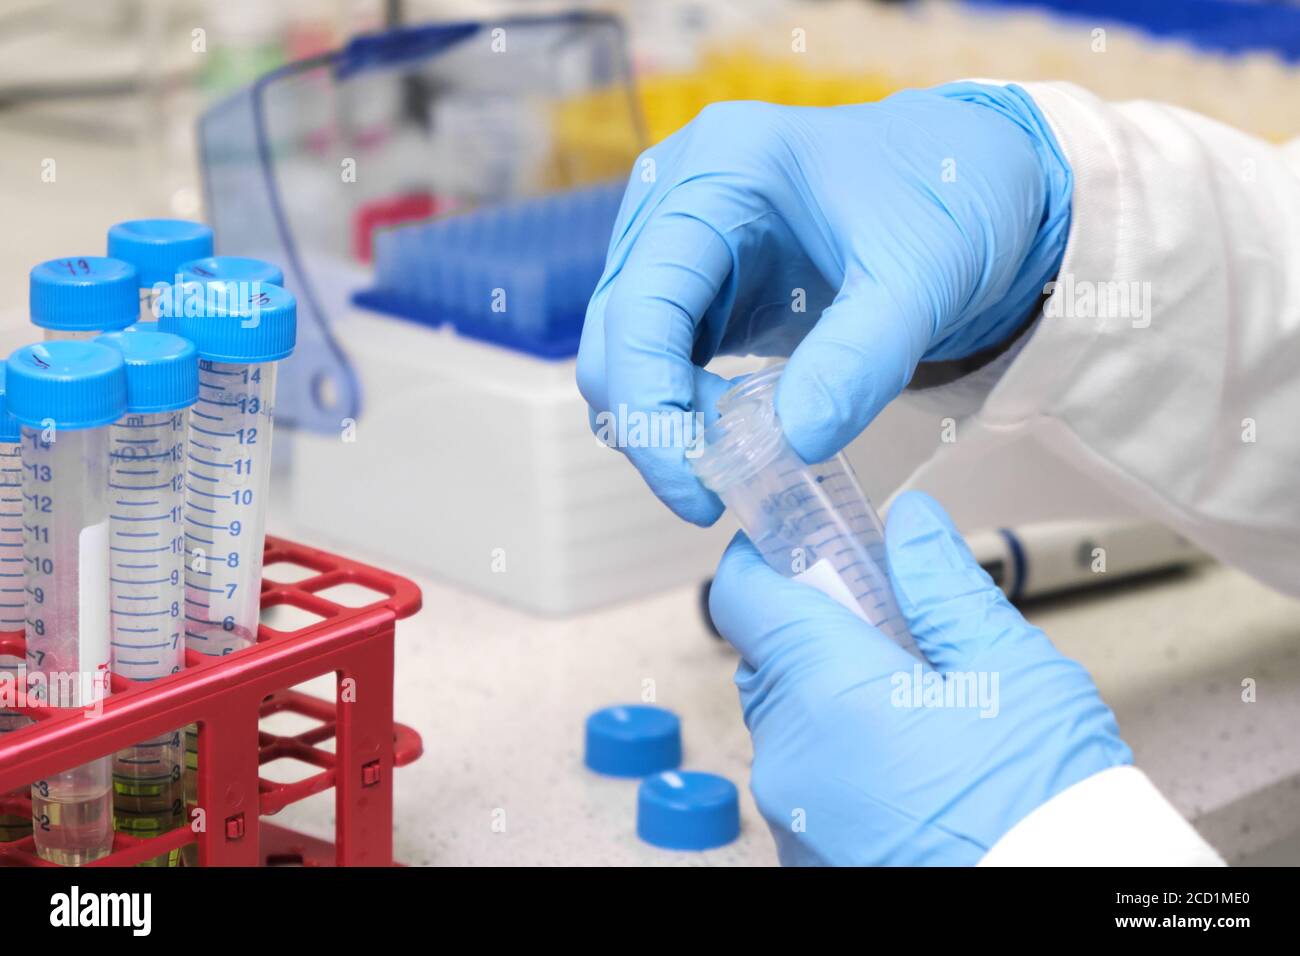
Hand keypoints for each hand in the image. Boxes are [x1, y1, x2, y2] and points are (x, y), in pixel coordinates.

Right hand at [577, 82, 1071, 524]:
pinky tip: (741, 430)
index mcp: (721, 168)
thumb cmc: (954, 197)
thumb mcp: (924, 278)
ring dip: (667, 420)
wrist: (979, 176)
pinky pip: (661, 355)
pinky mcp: (698, 277)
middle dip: (655, 422)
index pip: (640, 305)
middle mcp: (677, 195)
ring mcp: (679, 236)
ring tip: (745, 456)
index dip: (650, 408)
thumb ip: (858, 361)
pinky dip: (686, 407)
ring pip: (626, 351)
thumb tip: (787, 447)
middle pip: (615, 333)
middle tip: (721, 492)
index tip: (697, 491)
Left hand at [708, 491, 1130, 865]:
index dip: (767, 561)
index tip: (803, 547)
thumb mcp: (1012, 671)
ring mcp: (790, 814)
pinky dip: (839, 763)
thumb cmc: (1043, 807)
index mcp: (825, 690)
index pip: (742, 596)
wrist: (1060, 902)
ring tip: (917, 710)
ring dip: (831, 702)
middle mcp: (787, 755)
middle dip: (819, 634)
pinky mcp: (804, 856)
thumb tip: (908, 525)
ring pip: (787, 723)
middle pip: (768, 659)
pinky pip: (803, 783)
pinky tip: (909, 769)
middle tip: (894, 632)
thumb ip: (943, 587)